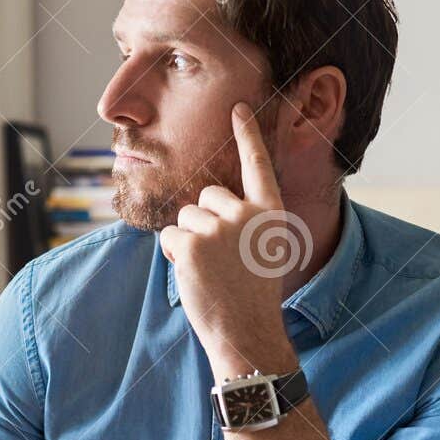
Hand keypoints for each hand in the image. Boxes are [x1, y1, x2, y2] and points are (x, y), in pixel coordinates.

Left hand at [159, 102, 301, 378]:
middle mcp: (246, 214)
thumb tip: (208, 203)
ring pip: (185, 216)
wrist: (246, 333)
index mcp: (270, 213)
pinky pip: (169, 236)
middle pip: (207, 196)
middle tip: (220, 259)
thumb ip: (246, 221)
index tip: (237, 106)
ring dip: (188, 240)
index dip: (247, 134)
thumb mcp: (263, 250)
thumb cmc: (252, 296)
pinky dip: (174, 255)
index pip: (258, 165)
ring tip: (210, 270)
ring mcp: (218, 228)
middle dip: (203, 221)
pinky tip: (194, 275)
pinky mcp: (190, 245)